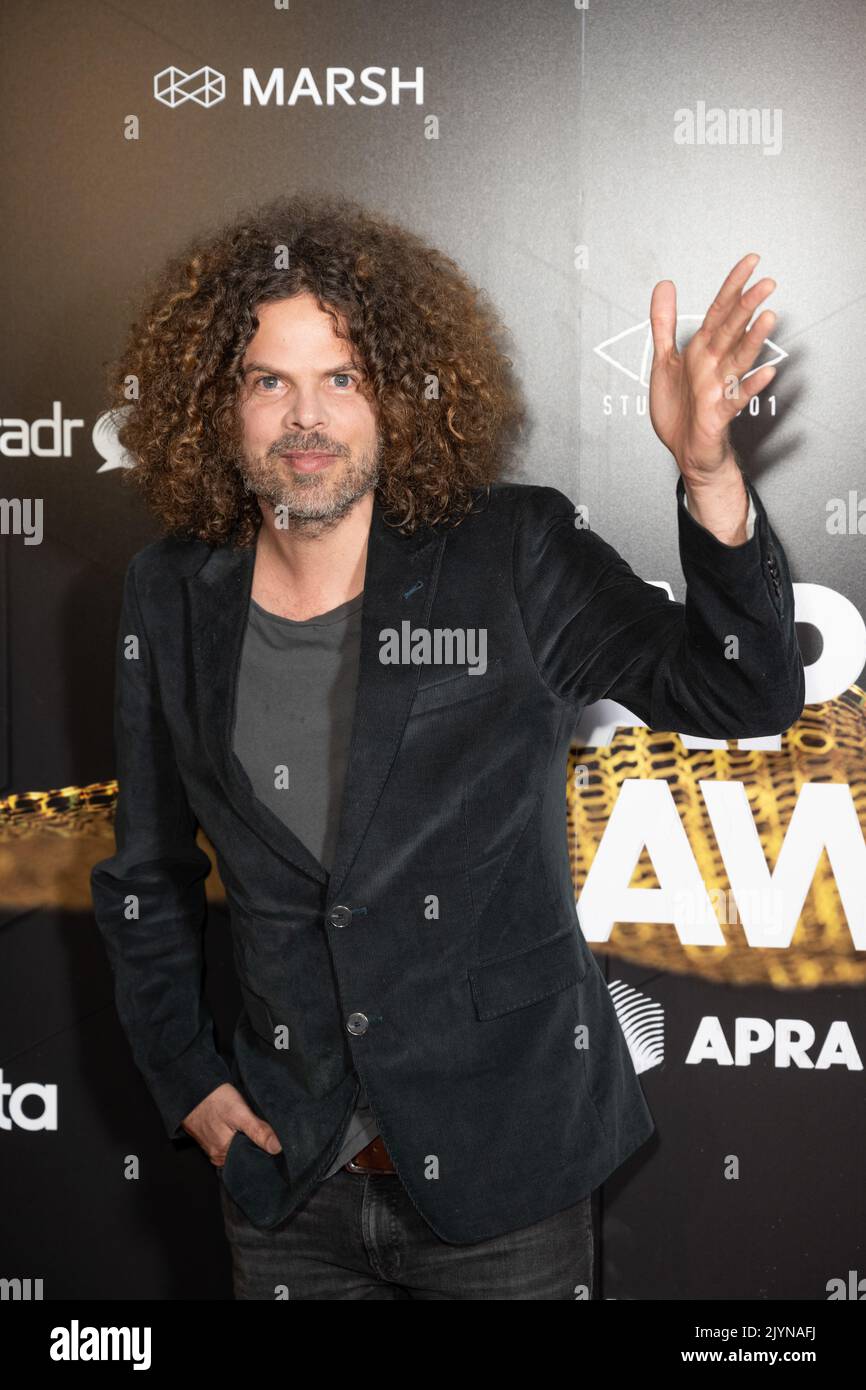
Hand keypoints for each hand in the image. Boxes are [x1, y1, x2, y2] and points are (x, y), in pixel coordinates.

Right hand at [181, 1083, 281, 1165]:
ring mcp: (211, 1147)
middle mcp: (216, 1155)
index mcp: (223, 1154)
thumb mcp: (240, 1113)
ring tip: (251, 1125)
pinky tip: (239, 1125)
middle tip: (264, 1130)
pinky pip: (227, 1141)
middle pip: (242, 1154)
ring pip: (235, 1147)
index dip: (263, 1151)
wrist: (191, 1087)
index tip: (273, 1141)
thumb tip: (277, 1148)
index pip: (249, 1159)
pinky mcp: (209, 1137)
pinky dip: (234, 1135)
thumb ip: (258, 1131)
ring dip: (244, 1139)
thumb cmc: (214, 1099)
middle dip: (254, 1145)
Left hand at [648, 252, 777, 479]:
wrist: (685, 451)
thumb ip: (664, 324)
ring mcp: (718, 389)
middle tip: (767, 283)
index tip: (751, 261)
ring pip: (739, 359)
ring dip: (754, 339)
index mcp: (701, 350)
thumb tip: (665, 285)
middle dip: (747, 307)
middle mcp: (712, 365)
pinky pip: (736, 399)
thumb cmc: (679, 409)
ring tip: (769, 317)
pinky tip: (766, 373)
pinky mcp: (719, 414)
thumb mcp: (664, 360)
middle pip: (731, 331)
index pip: (719, 311)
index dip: (733, 286)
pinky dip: (750, 386)